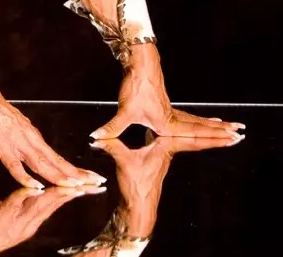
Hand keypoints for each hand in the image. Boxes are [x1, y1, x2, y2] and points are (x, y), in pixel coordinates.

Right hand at [0, 85, 105, 189]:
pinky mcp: (2, 146)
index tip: (89, 178)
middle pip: (56, 163)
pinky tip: (37, 187)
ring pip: (43, 164)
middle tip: (97, 184)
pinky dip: (26, 177)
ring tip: (78, 187)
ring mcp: (18, 144)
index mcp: (31, 140)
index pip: (56, 159)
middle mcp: (30, 142)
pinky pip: (16, 165)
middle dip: (76, 175)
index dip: (73, 170)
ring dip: (60, 177)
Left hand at [0, 169, 100, 256]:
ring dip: (58, 193)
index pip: (54, 198)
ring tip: (76, 184)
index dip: (70, 189)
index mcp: (30, 214)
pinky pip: (18, 206)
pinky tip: (37, 189)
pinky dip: (28, 197)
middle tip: (94, 181)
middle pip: (56, 202)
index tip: (87, 180)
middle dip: (75, 190)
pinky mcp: (6, 221)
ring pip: (43, 205)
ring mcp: (20, 222)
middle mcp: (30, 219)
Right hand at [80, 126, 242, 244]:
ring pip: (192, 144)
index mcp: (167, 149)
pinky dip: (192, 139)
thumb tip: (96, 136)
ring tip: (224, 132)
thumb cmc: (135, 185)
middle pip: (199, 142)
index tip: (227, 129)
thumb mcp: (123, 162)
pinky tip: (187, 134)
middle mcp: (171, 152)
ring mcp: (167, 156)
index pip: (193, 139)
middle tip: (238, 133)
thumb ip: (112, 145)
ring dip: (208, 139)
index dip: (210, 133)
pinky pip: (180, 144)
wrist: (138, 205)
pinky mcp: (161, 158)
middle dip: (218, 137)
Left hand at [90, 45, 245, 140]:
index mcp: (168, 124)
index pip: (196, 135)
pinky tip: (204, 119)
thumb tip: (96, 137)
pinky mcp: (166, 103)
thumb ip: (112, 128)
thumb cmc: (136, 87)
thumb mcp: (124, 111)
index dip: (214, 139)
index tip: (232, 139)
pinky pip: (188, 115)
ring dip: (212, 125)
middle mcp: (173, 117)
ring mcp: (171, 109)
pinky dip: (199, 119)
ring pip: (196, 120)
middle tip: (240, 132)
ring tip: (228, 126)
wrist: (140, 63)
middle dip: (220, 132)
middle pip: (201, 127)